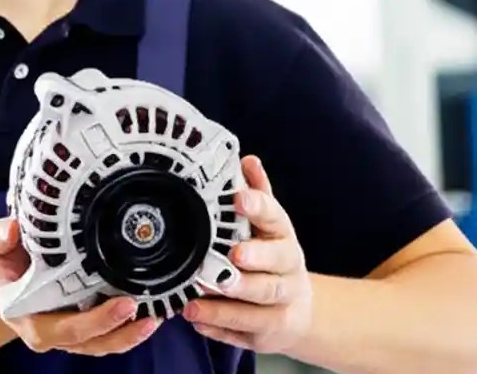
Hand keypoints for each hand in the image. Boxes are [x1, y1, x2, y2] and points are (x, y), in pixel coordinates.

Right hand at [0, 217, 161, 355]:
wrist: (5, 275)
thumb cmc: (0, 261)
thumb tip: (14, 228)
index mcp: (21, 311)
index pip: (54, 327)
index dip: (89, 323)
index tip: (118, 305)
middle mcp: (45, 328)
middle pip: (85, 340)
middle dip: (115, 329)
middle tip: (138, 308)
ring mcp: (65, 331)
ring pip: (100, 344)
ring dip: (128, 335)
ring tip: (154, 317)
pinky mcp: (82, 326)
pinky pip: (108, 335)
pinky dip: (129, 328)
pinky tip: (149, 313)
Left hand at [182, 155, 312, 353]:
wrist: (299, 309)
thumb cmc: (273, 259)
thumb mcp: (269, 226)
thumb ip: (258, 195)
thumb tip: (247, 159)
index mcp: (284, 240)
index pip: (276, 220)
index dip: (258, 207)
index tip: (239, 198)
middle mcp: (287, 274)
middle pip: (273, 271)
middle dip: (253, 264)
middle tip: (229, 258)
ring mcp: (280, 308)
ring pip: (257, 309)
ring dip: (225, 306)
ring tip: (195, 301)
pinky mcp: (266, 335)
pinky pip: (242, 333)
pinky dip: (219, 328)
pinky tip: (197, 321)